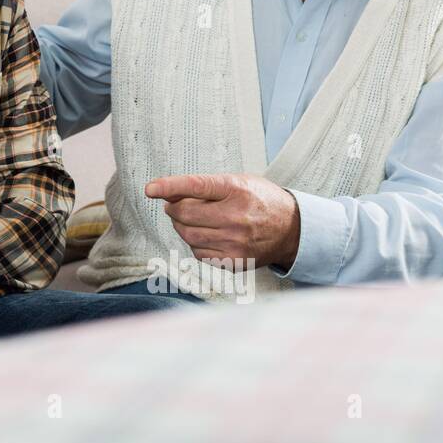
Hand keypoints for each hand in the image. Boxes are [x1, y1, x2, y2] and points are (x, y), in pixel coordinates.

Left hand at [145, 173, 300, 268]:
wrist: (291, 228)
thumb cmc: (260, 200)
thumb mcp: (238, 181)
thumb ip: (205, 186)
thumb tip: (168, 194)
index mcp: (237, 190)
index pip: (196, 186)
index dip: (169, 187)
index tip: (150, 189)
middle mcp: (236, 217)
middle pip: (185, 214)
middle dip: (173, 208)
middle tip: (173, 205)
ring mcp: (236, 242)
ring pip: (188, 235)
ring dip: (180, 226)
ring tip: (188, 219)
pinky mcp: (234, 261)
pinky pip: (199, 253)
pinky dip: (194, 243)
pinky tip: (205, 235)